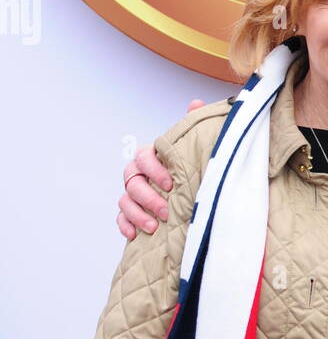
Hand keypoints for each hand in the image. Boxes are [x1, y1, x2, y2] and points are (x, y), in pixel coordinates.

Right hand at [117, 99, 204, 239]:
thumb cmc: (190, 168)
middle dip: (148, 197)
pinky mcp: (131, 212)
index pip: (143, 157)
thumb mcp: (194, 147)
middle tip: (165, 211)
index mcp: (151, 156)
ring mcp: (133, 193)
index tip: (171, 184)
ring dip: (137, 214)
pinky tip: (134, 235)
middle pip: (132, 182)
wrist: (192, 195)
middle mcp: (139, 173)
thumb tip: (195, 103)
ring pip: (125, 201)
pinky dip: (125, 226)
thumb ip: (191, 126)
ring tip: (154, 227)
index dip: (154, 170)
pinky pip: (120, 218)